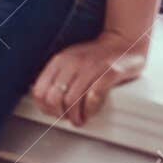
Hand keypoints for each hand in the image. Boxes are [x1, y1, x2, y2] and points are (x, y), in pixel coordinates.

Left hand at [29, 29, 146, 126]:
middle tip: (69, 117)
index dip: (45, 108)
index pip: (39, 91)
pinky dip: (91, 111)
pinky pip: (93, 98)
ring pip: (72, 101)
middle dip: (61, 114)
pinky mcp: (109, 73)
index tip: (55, 113)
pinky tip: (91, 112)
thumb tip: (46, 104)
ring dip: (76, 117)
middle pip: (54, 99)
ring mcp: (91, 67)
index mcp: (59, 61)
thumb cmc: (96, 57)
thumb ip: (57, 78)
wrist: (123, 43)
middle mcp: (72, 62)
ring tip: (80, 119)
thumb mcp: (70, 62)